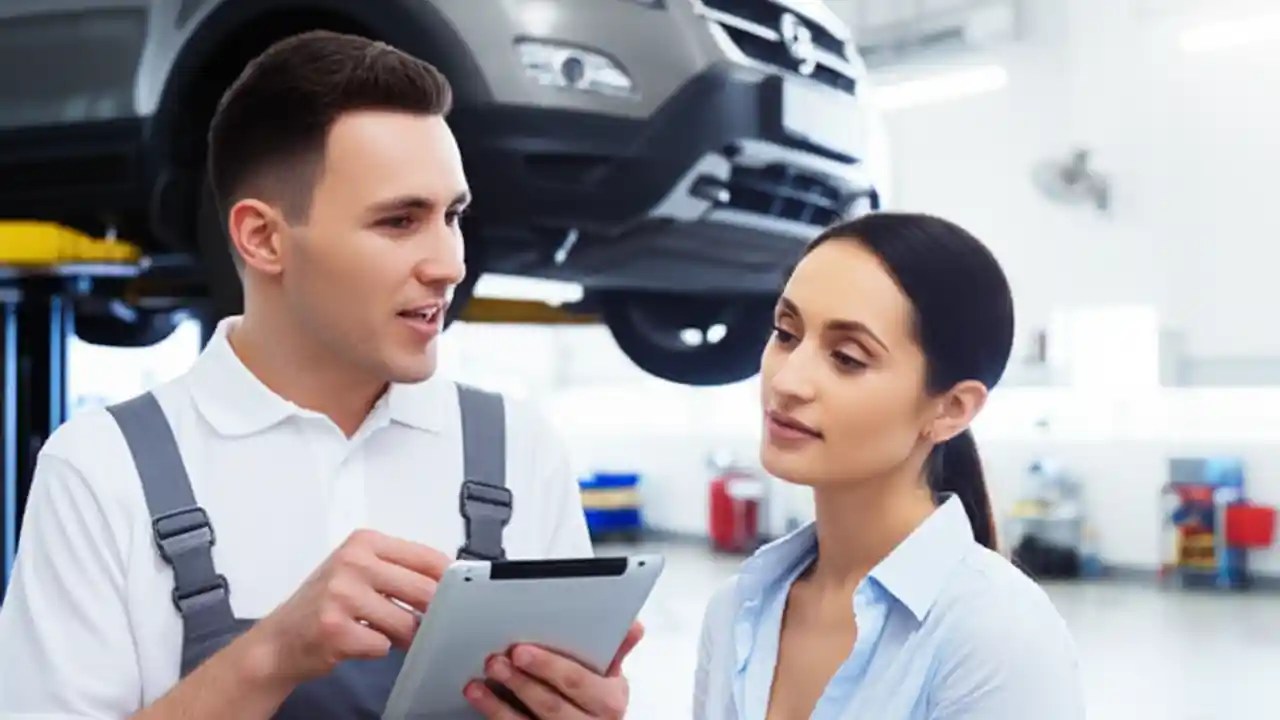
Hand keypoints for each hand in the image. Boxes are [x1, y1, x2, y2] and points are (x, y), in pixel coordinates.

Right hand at [245, 529, 449, 685]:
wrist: (278, 640)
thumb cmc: (324, 604)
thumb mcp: (359, 572)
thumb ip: (399, 571)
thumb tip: (450, 585)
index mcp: (364, 542)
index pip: (427, 557)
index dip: (450, 580)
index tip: (461, 594)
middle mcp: (353, 562)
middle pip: (424, 590)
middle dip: (433, 613)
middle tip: (431, 623)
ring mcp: (342, 595)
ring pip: (407, 622)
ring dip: (406, 636)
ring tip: (386, 633)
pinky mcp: (336, 630)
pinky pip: (382, 645)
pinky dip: (378, 649)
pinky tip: (359, 642)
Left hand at [463, 621, 644, 718]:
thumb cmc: (596, 699)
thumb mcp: (610, 675)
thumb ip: (616, 648)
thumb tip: (632, 625)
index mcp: (609, 701)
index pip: (577, 682)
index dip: (548, 666)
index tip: (522, 651)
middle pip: (550, 705)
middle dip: (520, 681)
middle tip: (496, 660)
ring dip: (498, 703)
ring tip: (478, 681)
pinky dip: (495, 714)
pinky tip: (479, 699)